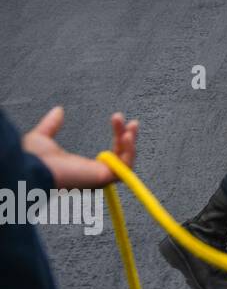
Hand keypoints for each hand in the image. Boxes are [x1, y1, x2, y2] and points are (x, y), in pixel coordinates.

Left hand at [22, 107, 137, 188]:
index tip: (119, 120)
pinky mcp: (103, 178)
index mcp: (82, 168)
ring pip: (126, 161)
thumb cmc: (32, 160)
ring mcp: (99, 178)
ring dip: (130, 143)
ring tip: (131, 125)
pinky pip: (125, 167)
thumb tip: (58, 110)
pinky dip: (129, 151)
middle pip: (121, 158)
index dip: (118, 138)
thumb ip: (51, 125)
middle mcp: (93, 175)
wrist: (31, 169)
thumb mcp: (43, 137)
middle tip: (132, 122)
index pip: (109, 155)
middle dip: (129, 139)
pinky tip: (126, 136)